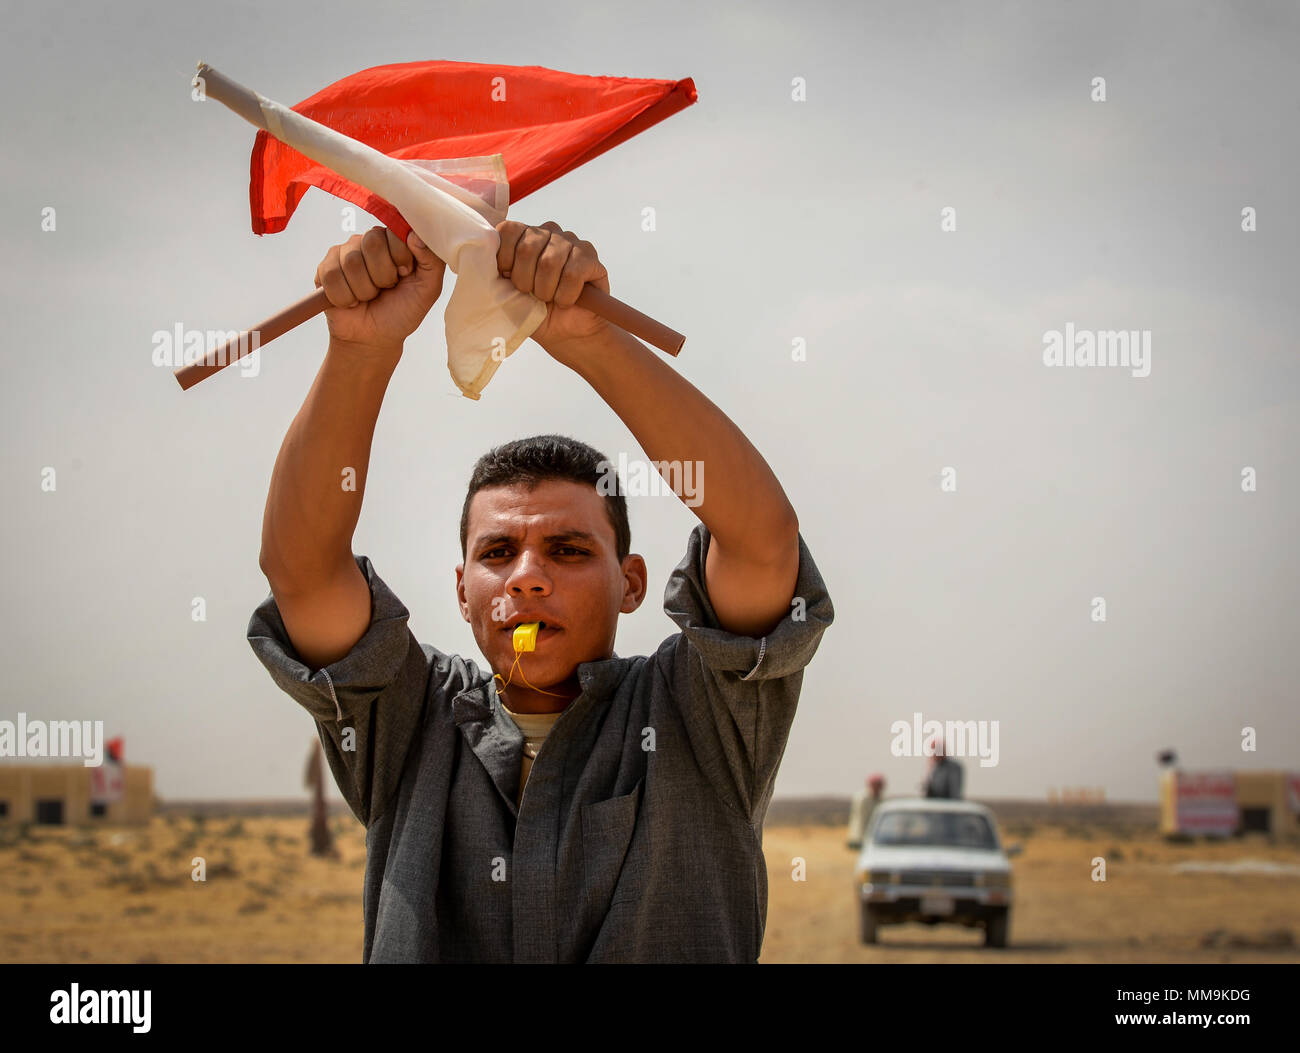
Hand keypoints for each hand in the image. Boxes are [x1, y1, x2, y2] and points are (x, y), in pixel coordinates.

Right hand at [314, 226, 445, 354]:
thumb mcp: (428, 289)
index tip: (404, 275)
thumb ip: (431, 260)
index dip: (401, 258)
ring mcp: (343, 253)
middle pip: (372, 244)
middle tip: (385, 289)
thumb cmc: (402, 311)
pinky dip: (345, 298)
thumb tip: (416, 234)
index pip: (394, 232)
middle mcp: (367, 242)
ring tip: (369, 297)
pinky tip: (352, 302)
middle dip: (383, 277)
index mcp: (393, 241)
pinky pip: (332, 276)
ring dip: (365, 291)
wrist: (374, 338)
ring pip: (352, 263)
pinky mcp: (325, 269)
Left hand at [495, 220, 611, 354]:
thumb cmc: (536, 312)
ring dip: (546, 290)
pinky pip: (572, 274)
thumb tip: (482, 260)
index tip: (508, 280)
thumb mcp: (508, 293)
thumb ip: (495, 273)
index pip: (508, 230)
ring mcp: (571, 242)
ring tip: (550, 299)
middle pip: (526, 248)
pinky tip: (566, 301)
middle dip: (524, 281)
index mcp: (525, 236)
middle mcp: (548, 233)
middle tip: (532, 295)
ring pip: (549, 262)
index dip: (504, 258)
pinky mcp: (591, 258)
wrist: (568, 334)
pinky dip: (565, 295)